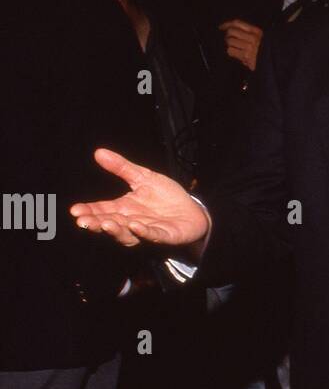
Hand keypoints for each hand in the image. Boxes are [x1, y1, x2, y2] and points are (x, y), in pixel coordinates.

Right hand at [70, 149, 209, 248]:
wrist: (193, 211)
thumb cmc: (166, 197)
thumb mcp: (143, 177)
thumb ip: (122, 167)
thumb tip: (98, 152)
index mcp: (124, 208)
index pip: (103, 210)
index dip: (89, 211)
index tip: (75, 210)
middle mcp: (132, 222)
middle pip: (111, 224)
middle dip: (96, 223)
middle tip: (83, 222)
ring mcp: (148, 231)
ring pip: (128, 234)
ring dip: (116, 229)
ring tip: (105, 223)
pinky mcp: (166, 236)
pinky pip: (153, 235)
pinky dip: (144, 232)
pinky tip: (136, 225)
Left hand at [219, 18, 263, 71]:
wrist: (270, 65)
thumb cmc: (261, 52)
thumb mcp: (257, 39)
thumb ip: (245, 32)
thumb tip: (228, 28)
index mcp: (256, 31)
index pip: (237, 23)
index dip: (227, 24)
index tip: (221, 27)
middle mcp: (253, 37)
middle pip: (231, 31)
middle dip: (227, 36)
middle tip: (229, 41)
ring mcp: (249, 47)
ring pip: (230, 41)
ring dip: (230, 46)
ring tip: (236, 49)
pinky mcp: (246, 55)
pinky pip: (230, 51)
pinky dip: (232, 53)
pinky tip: (238, 55)